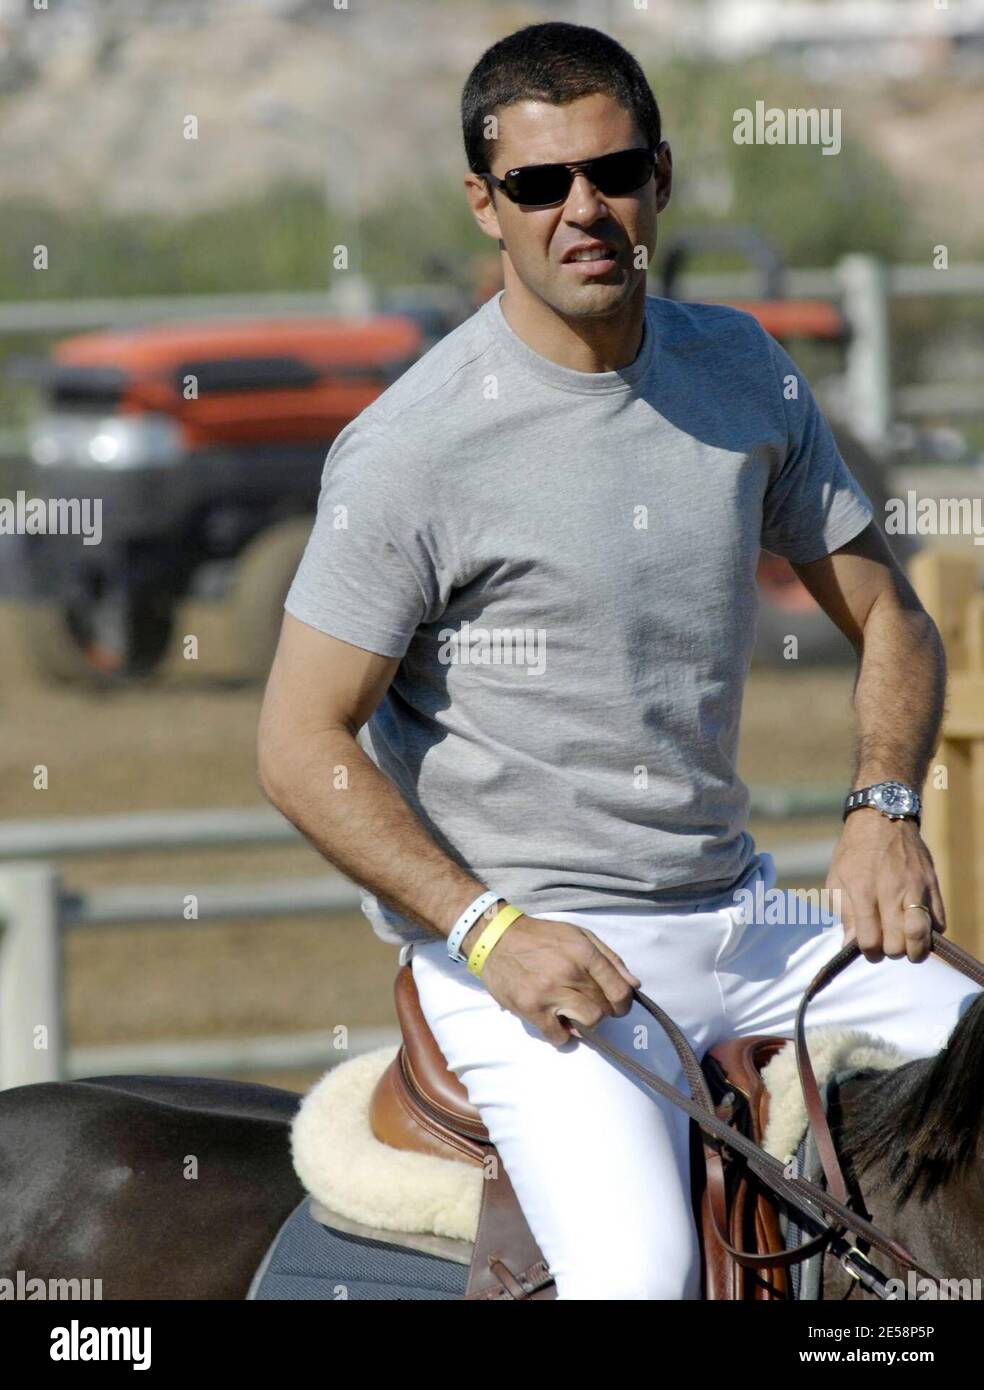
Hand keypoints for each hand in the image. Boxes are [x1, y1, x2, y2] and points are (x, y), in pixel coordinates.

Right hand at [469, 915, 640, 1046]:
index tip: (618, 1006)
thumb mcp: (579, 935)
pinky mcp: (531, 1008)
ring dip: (586, 1023)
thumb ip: (609, 958)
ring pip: (588, 1022)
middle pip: (605, 1007)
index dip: (624, 1004)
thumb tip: (634, 985)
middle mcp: (569, 972)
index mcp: (583, 952)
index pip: (619, 990)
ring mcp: (549, 992)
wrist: (496, 938)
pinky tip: (557, 1022)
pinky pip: (559, 1037)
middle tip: (589, 1003)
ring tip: (574, 1012)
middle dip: (603, 1009)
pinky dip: (562, 1035)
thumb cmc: (541, 937)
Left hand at [826, 810, 945, 963]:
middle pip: (898, 944)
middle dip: (890, 952)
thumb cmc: (854, 851)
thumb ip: (844, 914)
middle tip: (886, 944)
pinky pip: (939, 920)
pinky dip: (931, 931)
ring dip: (913, 949)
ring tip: (905, 945)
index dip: (868, 952)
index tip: (867, 949)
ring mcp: (915, 888)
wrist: (882, 817)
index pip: (870, 940)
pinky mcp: (932, 884)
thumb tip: (850, 945)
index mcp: (863, 890)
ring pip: (922, 935)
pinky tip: (917, 925)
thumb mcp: (837, 878)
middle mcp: (891, 891)